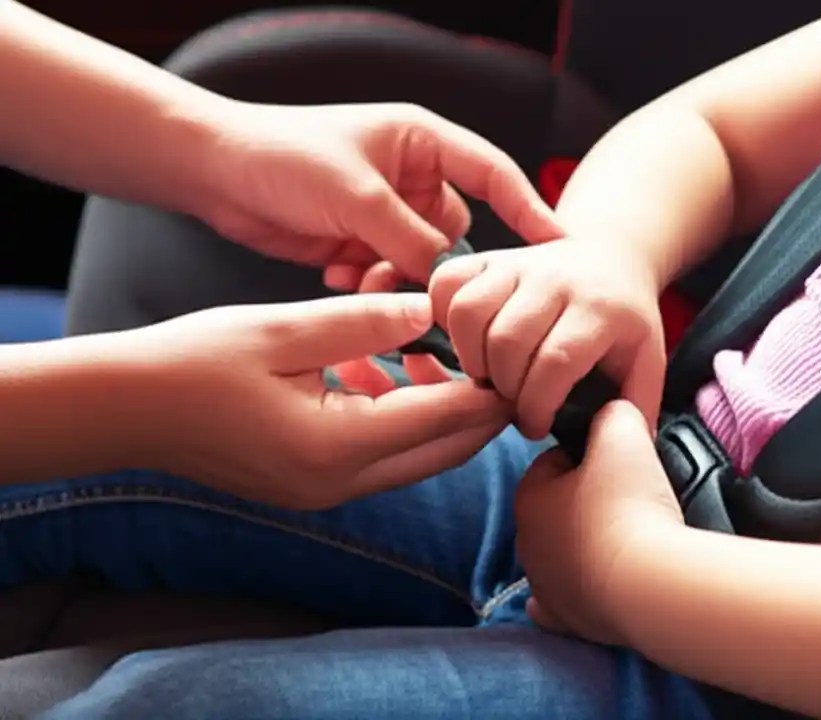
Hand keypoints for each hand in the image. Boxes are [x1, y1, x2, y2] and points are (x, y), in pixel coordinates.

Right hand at [124, 292, 510, 508]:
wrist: (124, 409)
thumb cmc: (195, 363)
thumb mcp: (286, 330)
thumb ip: (367, 321)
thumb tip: (431, 310)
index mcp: (341, 444)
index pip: (449, 420)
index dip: (492, 384)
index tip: (515, 348)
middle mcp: (343, 483)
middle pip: (446, 450)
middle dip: (477, 404)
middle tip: (490, 350)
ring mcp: (327, 492)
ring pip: (416, 456)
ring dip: (435, 409)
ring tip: (422, 351)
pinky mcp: (313, 486)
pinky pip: (379, 457)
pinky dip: (395, 419)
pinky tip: (375, 369)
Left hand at [193, 101, 562, 287]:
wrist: (214, 170)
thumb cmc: (284, 156)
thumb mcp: (357, 196)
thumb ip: (410, 239)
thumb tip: (447, 284)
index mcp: (423, 142)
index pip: (495, 176)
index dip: (531, 211)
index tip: (561, 248)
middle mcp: (411, 176)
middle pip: (457, 232)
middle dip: (437, 263)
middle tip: (417, 285)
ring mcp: (386, 211)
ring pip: (422, 262)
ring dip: (398, 278)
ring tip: (361, 277)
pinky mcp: (359, 241)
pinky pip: (388, 274)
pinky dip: (370, 282)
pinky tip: (337, 274)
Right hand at [428, 239, 666, 437]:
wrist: (614, 255)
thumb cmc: (625, 319)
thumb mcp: (647, 360)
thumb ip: (637, 406)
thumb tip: (623, 448)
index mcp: (600, 310)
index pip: (556, 362)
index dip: (537, 404)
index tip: (535, 426)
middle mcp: (557, 280)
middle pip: (507, 341)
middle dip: (503, 388)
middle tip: (512, 404)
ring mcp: (520, 264)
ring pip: (470, 311)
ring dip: (471, 357)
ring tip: (489, 377)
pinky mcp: (490, 256)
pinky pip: (449, 281)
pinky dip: (445, 317)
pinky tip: (468, 344)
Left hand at [514, 401, 683, 645]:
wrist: (650, 584)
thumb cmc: (630, 505)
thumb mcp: (624, 433)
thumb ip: (614, 411)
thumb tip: (614, 409)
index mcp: (529, 497)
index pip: (552, 463)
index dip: (587, 457)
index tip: (617, 462)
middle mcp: (526, 544)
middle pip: (557, 511)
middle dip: (585, 503)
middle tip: (629, 498)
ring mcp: (544, 586)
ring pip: (562, 556)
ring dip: (587, 546)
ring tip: (630, 539)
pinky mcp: (567, 620)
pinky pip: (564, 602)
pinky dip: (581, 591)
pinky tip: (602, 582)